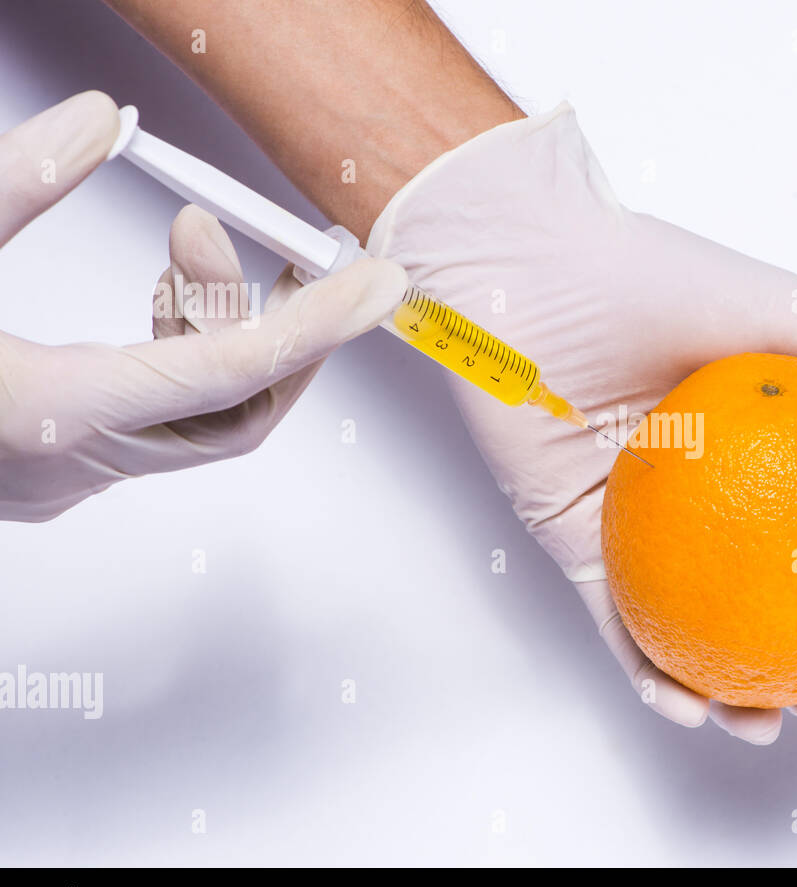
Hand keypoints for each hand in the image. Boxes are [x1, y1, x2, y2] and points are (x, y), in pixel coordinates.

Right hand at [0, 92, 406, 521]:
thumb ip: (11, 184)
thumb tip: (102, 122)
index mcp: (47, 416)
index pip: (229, 377)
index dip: (316, 325)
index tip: (383, 283)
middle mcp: (71, 464)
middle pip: (235, 412)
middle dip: (274, 325)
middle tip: (276, 242)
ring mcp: (63, 479)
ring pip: (200, 420)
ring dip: (217, 330)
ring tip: (190, 240)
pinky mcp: (51, 469)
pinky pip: (159, 420)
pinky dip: (177, 355)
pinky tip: (158, 295)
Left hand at [367, 105, 796, 743]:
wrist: (536, 274)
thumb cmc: (663, 279)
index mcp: (751, 452)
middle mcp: (697, 497)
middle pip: (754, 600)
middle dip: (795, 668)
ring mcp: (635, 526)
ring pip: (684, 630)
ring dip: (724, 694)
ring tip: (764, 728)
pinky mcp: (572, 540)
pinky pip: (613, 623)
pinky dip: (647, 673)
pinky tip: (686, 707)